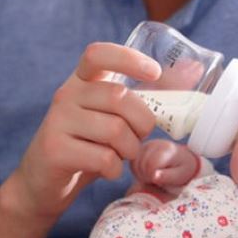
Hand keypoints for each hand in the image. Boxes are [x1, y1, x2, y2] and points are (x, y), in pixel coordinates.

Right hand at [12, 42, 161, 218]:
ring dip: (129, 149)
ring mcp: (57, 121)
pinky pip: (102, 158)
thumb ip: (146, 95)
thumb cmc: (88, 145)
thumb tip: (194, 69)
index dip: (128, 58)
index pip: (98, 54)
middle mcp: (66, 94)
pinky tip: (106, 169)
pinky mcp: (55, 149)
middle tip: (140, 137)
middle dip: (142, 122)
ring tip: (122, 155)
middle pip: (119, 97)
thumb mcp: (112, 116)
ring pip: (114, 130)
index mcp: (81, 81)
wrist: (43, 184)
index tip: (154, 73)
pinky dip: (114, 169)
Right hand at [130, 139, 199, 187]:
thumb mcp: (180, 175)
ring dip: (141, 173)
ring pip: (134, 162)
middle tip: (155, 179)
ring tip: (152, 176)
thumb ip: (167, 176)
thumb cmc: (182, 169)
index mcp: (167, 149)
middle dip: (146, 175)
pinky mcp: (140, 147)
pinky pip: (132, 162)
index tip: (157, 180)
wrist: (183, 159)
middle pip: (141, 163)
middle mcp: (155, 143)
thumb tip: (153, 176)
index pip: (151, 164)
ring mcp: (146, 144)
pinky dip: (137, 170)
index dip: (151, 176)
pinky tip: (146, 172)